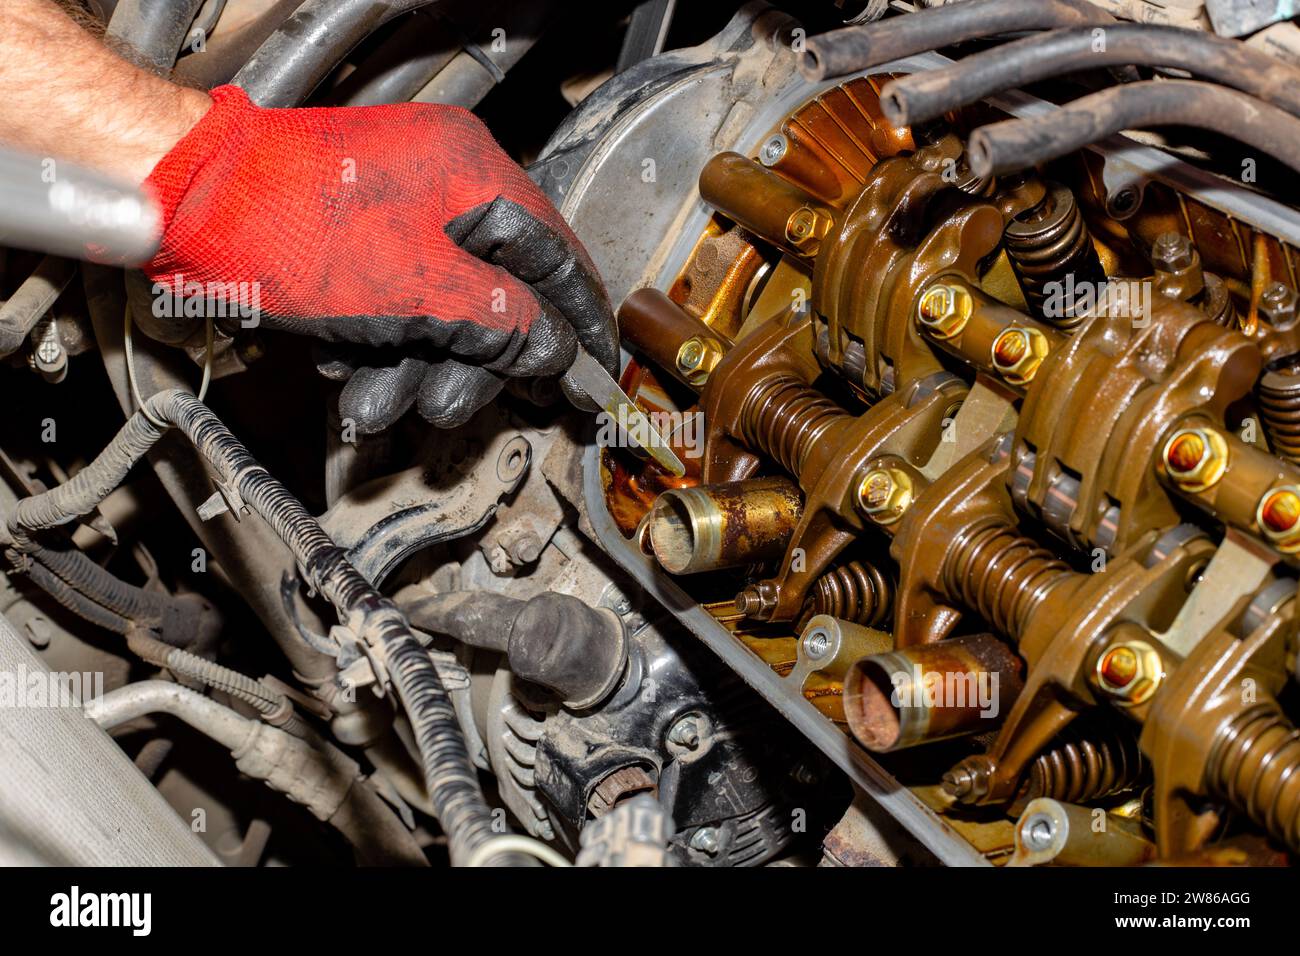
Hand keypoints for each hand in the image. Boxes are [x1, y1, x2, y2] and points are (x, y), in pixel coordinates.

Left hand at [143, 86, 618, 431]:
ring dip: (413, 371)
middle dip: (469, 367)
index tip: (595, 379)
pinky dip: (380, 350)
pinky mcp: (362, 244)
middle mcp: (446, 189)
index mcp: (476, 177)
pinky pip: (399, 308)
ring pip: (441, 314)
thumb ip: (504, 324)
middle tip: (447, 407)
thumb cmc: (288, 226)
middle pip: (497, 299)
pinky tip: (347, 372)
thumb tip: (557, 352)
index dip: (582, 327)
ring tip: (372, 405)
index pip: (560, 259)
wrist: (183, 205)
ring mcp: (402, 216)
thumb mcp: (419, 291)